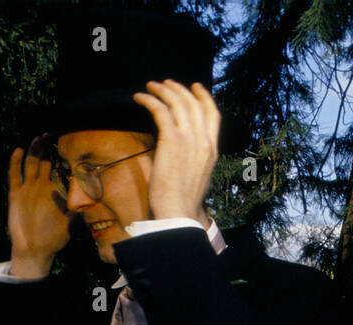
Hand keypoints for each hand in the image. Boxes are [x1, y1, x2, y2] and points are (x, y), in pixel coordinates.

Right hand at [7, 134, 72, 277]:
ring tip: (39, 138)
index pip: (59, 168)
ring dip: (34, 151)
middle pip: (44, 161)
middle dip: (48, 148)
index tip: (70, 142)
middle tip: (53, 133)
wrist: (35, 249)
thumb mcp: (71, 222)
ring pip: (30, 164)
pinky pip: (14, 175)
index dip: (63, 156)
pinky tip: (18, 150)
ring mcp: (28, 188)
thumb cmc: (55, 237)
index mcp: (55, 190)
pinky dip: (15, 163)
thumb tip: (94, 197)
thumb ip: (79, 207)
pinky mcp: (16, 194)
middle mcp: (41, 185)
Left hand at [132, 80, 219, 221]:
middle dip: (179, 89)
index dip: (204, 97)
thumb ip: (191, 158)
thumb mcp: (196, 176)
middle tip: (166, 83)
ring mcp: (189, 139)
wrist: (179, 213)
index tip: (195, 86)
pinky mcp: (172, 141)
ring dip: (163, 90)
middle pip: (194, 104)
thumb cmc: (183, 202)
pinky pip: (161, 111)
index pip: (213, 115)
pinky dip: (149, 100)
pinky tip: (139, 97)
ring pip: (178, 103)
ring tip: (151, 86)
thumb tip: (175, 150)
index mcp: (212, 150)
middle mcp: (204, 141)